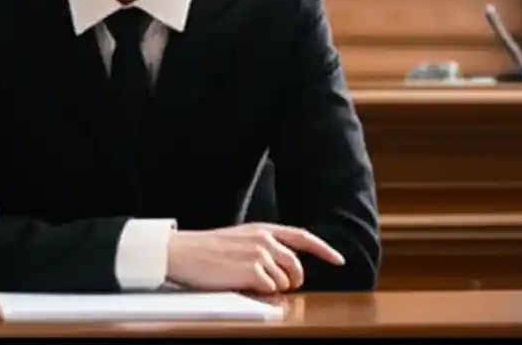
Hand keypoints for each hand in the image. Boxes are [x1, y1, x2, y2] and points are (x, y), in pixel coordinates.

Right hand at [165, 223, 343, 293]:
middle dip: (293, 280)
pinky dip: (260, 292)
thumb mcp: (240, 238)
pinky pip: (270, 289)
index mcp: (262, 228)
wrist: (182, 252)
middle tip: (279, 284)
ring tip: (249, 280)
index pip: (302, 237)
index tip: (339, 260)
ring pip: (283, 281)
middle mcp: (264, 238)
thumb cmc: (207, 249)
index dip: (324, 249)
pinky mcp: (251, 270)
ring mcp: (259, 254)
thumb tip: (285, 266)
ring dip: (272, 287)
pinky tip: (242, 284)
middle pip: (297, 265)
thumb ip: (264, 245)